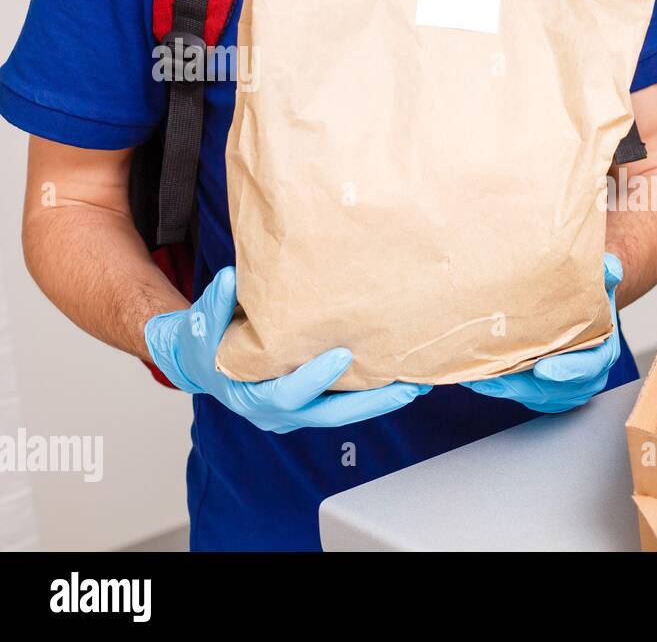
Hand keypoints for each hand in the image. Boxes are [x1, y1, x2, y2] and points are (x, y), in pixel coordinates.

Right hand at [145, 266, 428, 432]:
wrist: (204, 362)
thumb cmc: (204, 342)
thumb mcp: (201, 322)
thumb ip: (215, 303)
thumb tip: (229, 278)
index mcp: (250, 396)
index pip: (286, 394)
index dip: (314, 378)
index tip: (343, 356)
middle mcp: (276, 412)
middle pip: (329, 414)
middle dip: (370, 403)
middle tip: (407, 388)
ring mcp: (298, 412)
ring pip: (344, 413)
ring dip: (381, 401)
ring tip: (418, 384)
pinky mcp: (313, 404)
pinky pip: (346, 403)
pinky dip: (373, 393)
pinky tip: (403, 378)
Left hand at [465, 253, 622, 413]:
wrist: (580, 308)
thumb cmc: (588, 297)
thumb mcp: (600, 280)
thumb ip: (607, 272)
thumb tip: (610, 268)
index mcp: (603, 351)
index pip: (589, 366)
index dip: (567, 369)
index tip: (543, 368)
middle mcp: (586, 375)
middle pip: (556, 389)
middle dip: (524, 383)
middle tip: (497, 374)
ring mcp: (564, 388)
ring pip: (534, 395)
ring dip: (507, 387)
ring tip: (480, 375)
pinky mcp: (544, 392)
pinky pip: (522, 396)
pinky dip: (501, 388)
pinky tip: (480, 377)